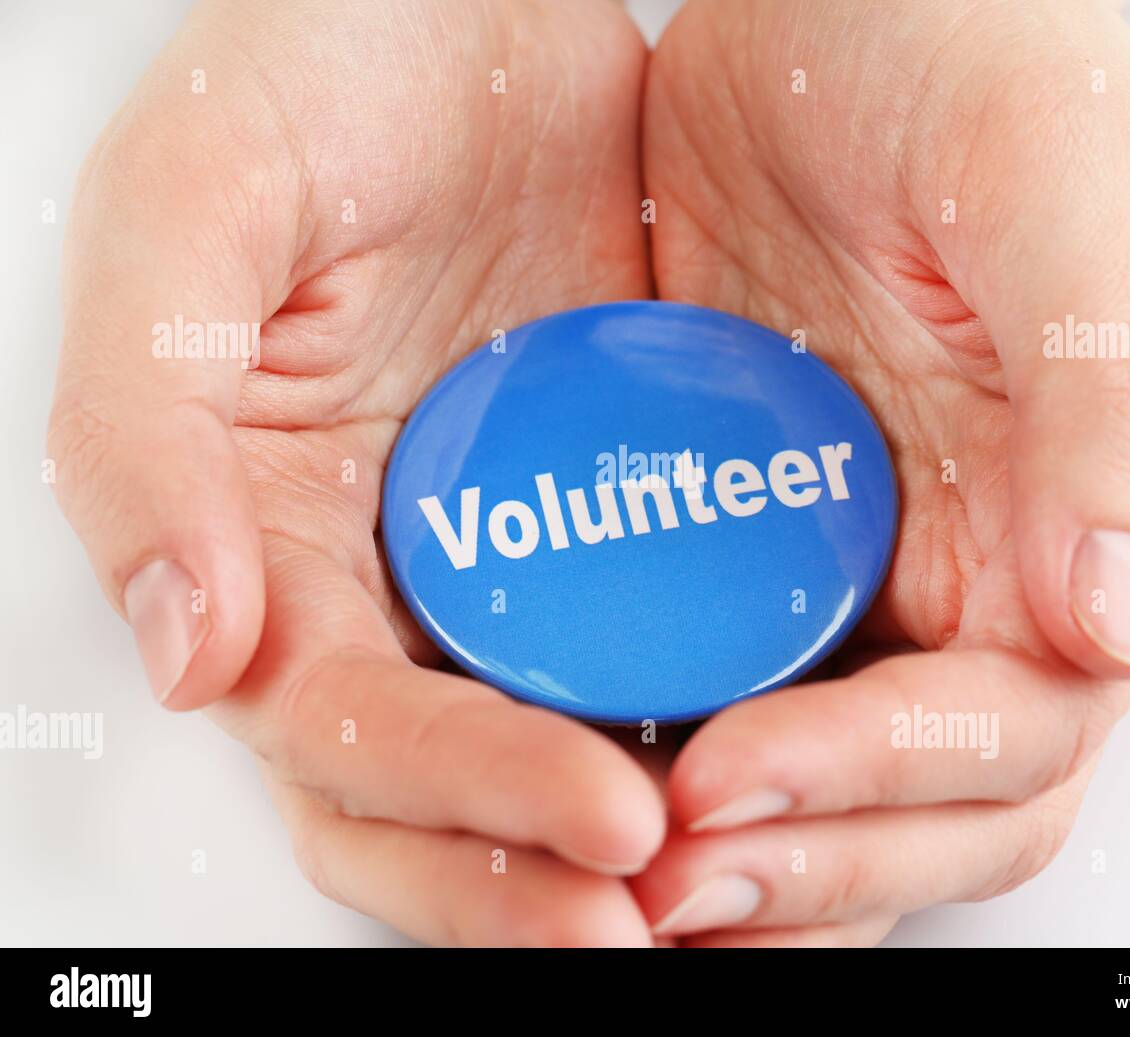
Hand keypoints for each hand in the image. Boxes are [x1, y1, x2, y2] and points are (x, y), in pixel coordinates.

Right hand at [48, 0, 665, 945]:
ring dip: (638, 842)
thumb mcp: (193, 210)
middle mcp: (385, 572)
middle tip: (669, 915)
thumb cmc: (319, 70)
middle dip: (543, 879)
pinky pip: (661, 641)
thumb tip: (187, 653)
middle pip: (443, 800)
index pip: (351, 735)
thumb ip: (141, 429)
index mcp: (270, 536)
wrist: (470, 0)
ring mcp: (505, 550)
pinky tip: (792, 754)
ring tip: (753, 881)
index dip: (464, 801)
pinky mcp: (614, 505)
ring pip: (553, 750)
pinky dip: (715, 719)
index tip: (601, 822)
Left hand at [630, 0, 1129, 945]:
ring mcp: (876, 556)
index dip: (885, 779)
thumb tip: (1120, 622)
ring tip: (614, 879)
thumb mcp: (1049, 170)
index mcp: (1089, 499)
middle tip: (655, 885)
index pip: (1019, 721)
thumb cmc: (962, 42)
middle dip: (807, 859)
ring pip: (837, 780)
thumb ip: (1108, 391)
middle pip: (937, 798)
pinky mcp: (766, 533)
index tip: (732, 780)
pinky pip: (734, 686)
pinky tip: (590, 777)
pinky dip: (675, 757)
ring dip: (742, 854)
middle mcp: (993, 557)